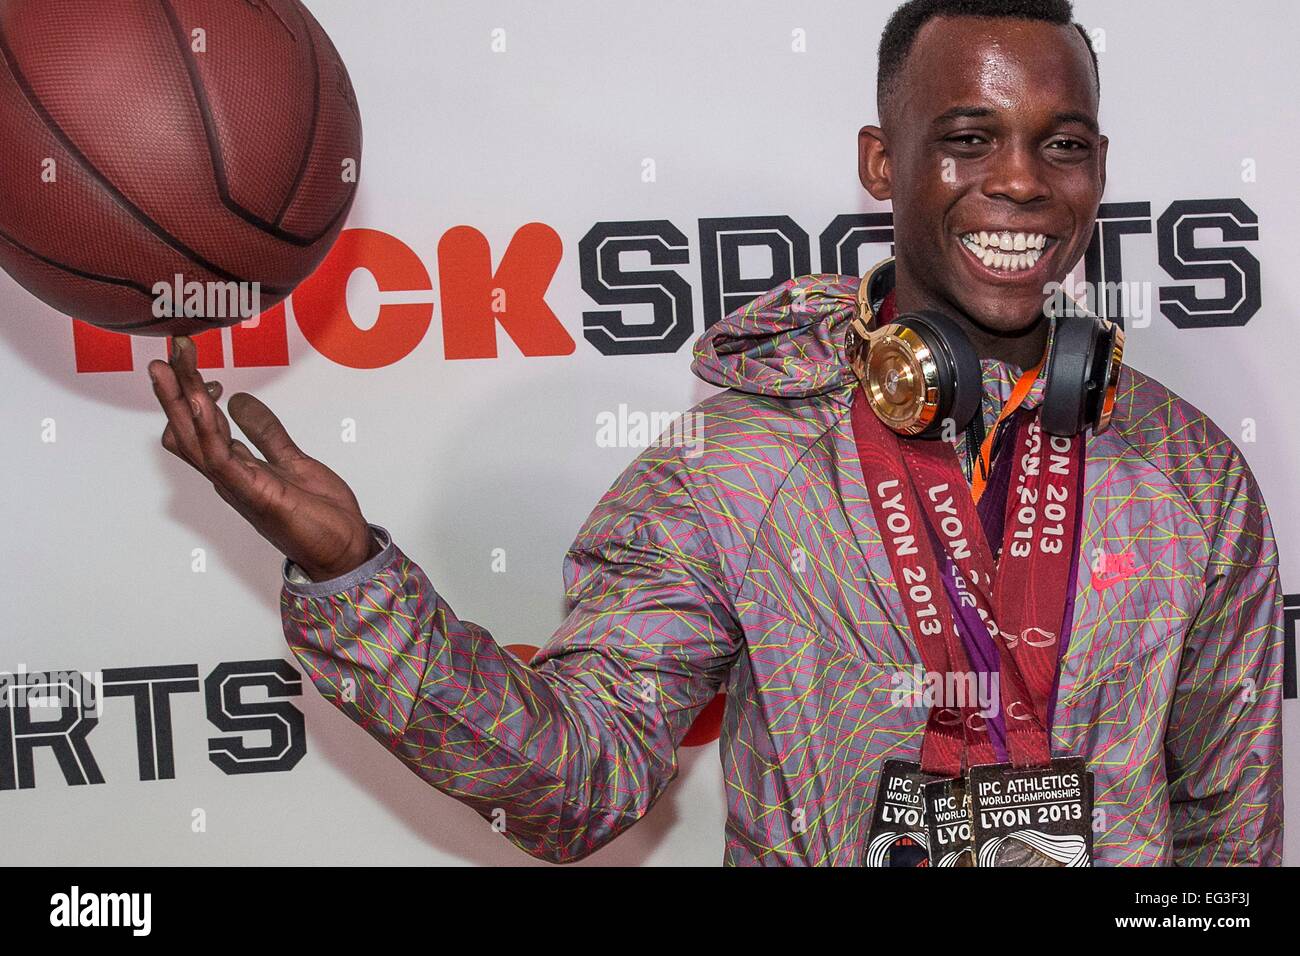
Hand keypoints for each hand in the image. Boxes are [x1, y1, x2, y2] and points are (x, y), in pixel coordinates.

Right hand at [148, 336, 379, 580]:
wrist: (344, 550)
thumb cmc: (321, 516)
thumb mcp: (293, 460)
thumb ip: (266, 433)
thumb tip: (239, 402)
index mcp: (238, 468)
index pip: (199, 427)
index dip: (191, 395)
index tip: (192, 366)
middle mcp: (230, 477)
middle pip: (187, 429)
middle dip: (175, 391)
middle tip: (165, 353)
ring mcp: (237, 486)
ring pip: (195, 439)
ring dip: (182, 401)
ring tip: (172, 366)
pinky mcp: (253, 494)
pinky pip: (220, 458)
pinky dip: (208, 428)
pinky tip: (204, 400)